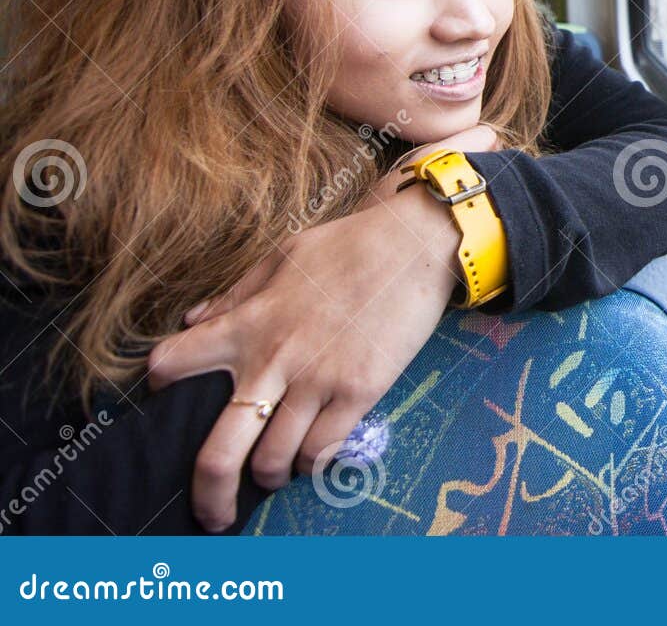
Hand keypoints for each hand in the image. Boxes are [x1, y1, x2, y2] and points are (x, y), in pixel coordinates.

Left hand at [147, 126, 500, 531]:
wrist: (413, 245)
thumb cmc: (347, 246)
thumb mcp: (281, 258)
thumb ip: (236, 295)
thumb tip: (193, 319)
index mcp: (247, 323)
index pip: (171, 363)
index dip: (159, 382)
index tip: (168, 392)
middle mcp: (273, 361)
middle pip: (218, 453)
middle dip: (207, 495)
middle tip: (210, 514)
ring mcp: (317, 382)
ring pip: (274, 462)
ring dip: (269, 477)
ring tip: (273, 474)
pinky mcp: (358, 392)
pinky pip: (322, 451)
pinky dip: (312, 463)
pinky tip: (312, 455)